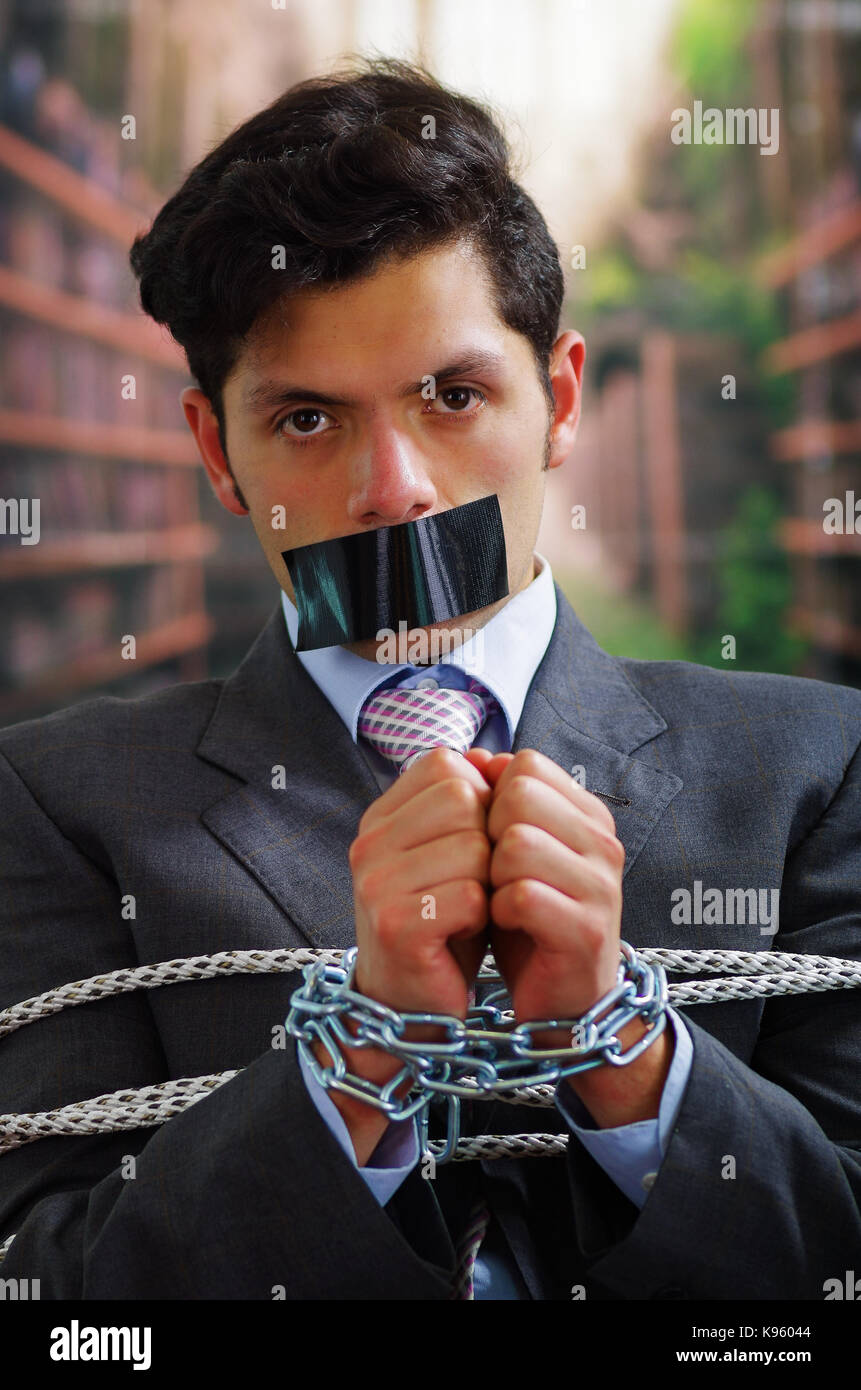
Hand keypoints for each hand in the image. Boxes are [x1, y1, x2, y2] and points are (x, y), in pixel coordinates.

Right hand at [334, 748, 492, 1088]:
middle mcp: (368, 844)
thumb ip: (467, 802)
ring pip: (473, 847)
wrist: (414, 1002)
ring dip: (488, 881)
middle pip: (463, 799)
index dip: (479, 797)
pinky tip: (465, 931)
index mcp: (379, 818)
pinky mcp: (397, 926)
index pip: (446, 765)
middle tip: (475, 881)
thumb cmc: (443, 922)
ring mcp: (376, 885)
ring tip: (469, 908)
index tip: (475, 839)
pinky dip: (482, 915)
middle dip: (488, 839)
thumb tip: (491, 756)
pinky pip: (471, 895)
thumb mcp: (454, 852)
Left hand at [463, 748, 672, 1125]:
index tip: (493, 837)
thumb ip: (498, 802)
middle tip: (492, 872)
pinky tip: (505, 924)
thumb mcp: (510, 852)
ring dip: (492, 875)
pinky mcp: (586, 930)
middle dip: (489, 831)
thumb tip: (475, 756)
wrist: (560, 1001)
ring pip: (517, 843)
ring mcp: (602, 886)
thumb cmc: (529, 921)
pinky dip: (498, 911)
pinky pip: (521, 895)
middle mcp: (604, 843)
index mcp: (589, 815)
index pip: (526, 766)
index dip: (494, 796)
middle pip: (520, 796)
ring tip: (499, 898)